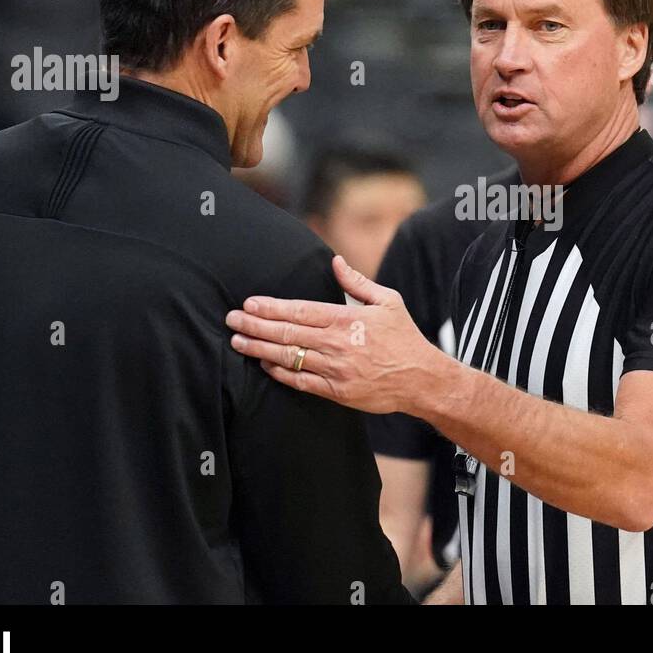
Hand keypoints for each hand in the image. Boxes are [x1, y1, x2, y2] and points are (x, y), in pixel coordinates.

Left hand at [226, 255, 450, 414]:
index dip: (271, 308)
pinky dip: (280, 373)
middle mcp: (337, 344)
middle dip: (255, 326)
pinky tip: (264, 365)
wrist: (421, 378)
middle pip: (287, 334)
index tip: (249, 303)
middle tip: (232, 320)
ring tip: (238, 342)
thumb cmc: (404, 337)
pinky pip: (301, 382)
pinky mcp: (337, 392)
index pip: (300, 311)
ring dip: (259, 349)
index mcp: (347, 319)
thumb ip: (357, 282)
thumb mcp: (388, 301)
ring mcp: (335, 370)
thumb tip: (335, 261)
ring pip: (289, 358)